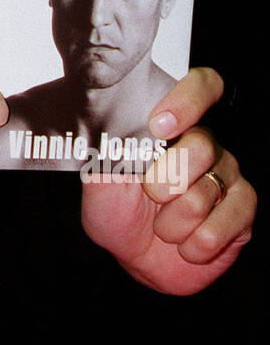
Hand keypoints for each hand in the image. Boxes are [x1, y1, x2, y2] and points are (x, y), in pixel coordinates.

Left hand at [80, 67, 255, 293]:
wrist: (135, 257)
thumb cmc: (118, 211)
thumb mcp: (100, 181)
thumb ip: (107, 152)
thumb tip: (106, 125)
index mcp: (173, 127)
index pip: (202, 86)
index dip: (188, 99)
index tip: (159, 126)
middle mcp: (206, 145)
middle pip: (202, 146)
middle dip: (165, 181)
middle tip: (149, 195)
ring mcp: (229, 177)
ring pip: (205, 194)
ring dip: (171, 223)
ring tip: (163, 226)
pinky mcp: (243, 211)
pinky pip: (222, 227)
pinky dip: (193, 245)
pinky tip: (185, 244)